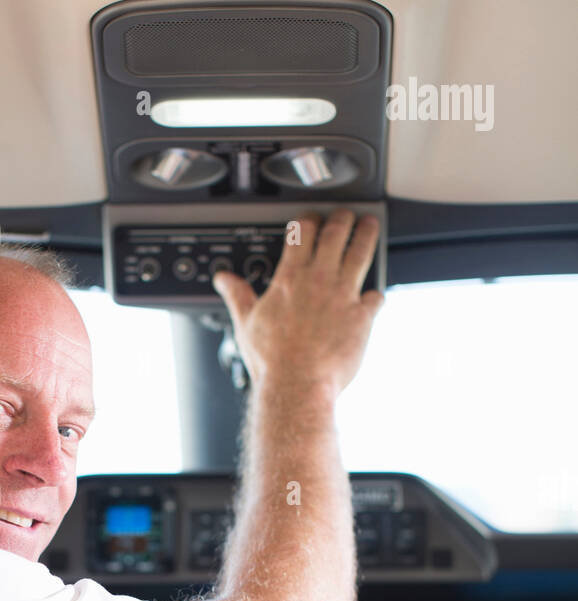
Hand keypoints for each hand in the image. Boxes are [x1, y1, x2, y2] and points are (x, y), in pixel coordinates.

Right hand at [212, 210, 383, 394]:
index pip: (303, 231)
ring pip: (361, 252)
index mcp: (291, 278)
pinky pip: (377, 296)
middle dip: (342, 218)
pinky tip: (375, 296)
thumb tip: (223, 280)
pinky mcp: (362, 316)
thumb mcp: (246, 323)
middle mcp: (320, 280)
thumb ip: (237, 295)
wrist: (297, 385)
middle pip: (336, 232)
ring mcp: (344, 296)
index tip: (312, 219)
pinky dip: (376, 295)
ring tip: (370, 226)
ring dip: (367, 235)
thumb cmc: (272, 360)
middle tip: (346, 215)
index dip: (310, 219)